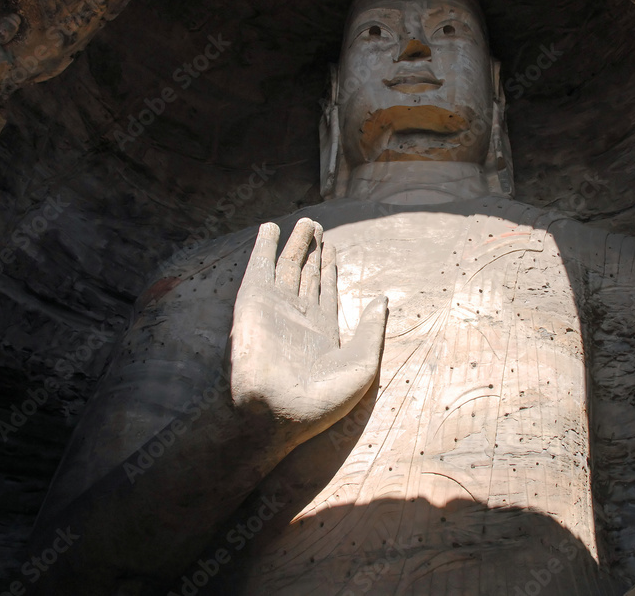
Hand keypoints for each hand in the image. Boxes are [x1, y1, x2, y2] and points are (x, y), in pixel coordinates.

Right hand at [228, 217, 387, 449]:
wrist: (279, 413)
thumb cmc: (323, 399)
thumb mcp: (363, 363)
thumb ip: (371, 329)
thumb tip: (382, 300)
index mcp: (321, 332)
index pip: (325, 291)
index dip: (329, 267)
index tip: (332, 246)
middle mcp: (297, 317)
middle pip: (307, 274)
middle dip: (313, 250)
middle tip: (318, 225)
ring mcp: (275, 308)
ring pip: (288, 266)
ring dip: (296, 243)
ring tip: (306, 221)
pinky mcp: (253, 302)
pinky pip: (259, 267)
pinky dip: (263, 247)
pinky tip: (270, 229)